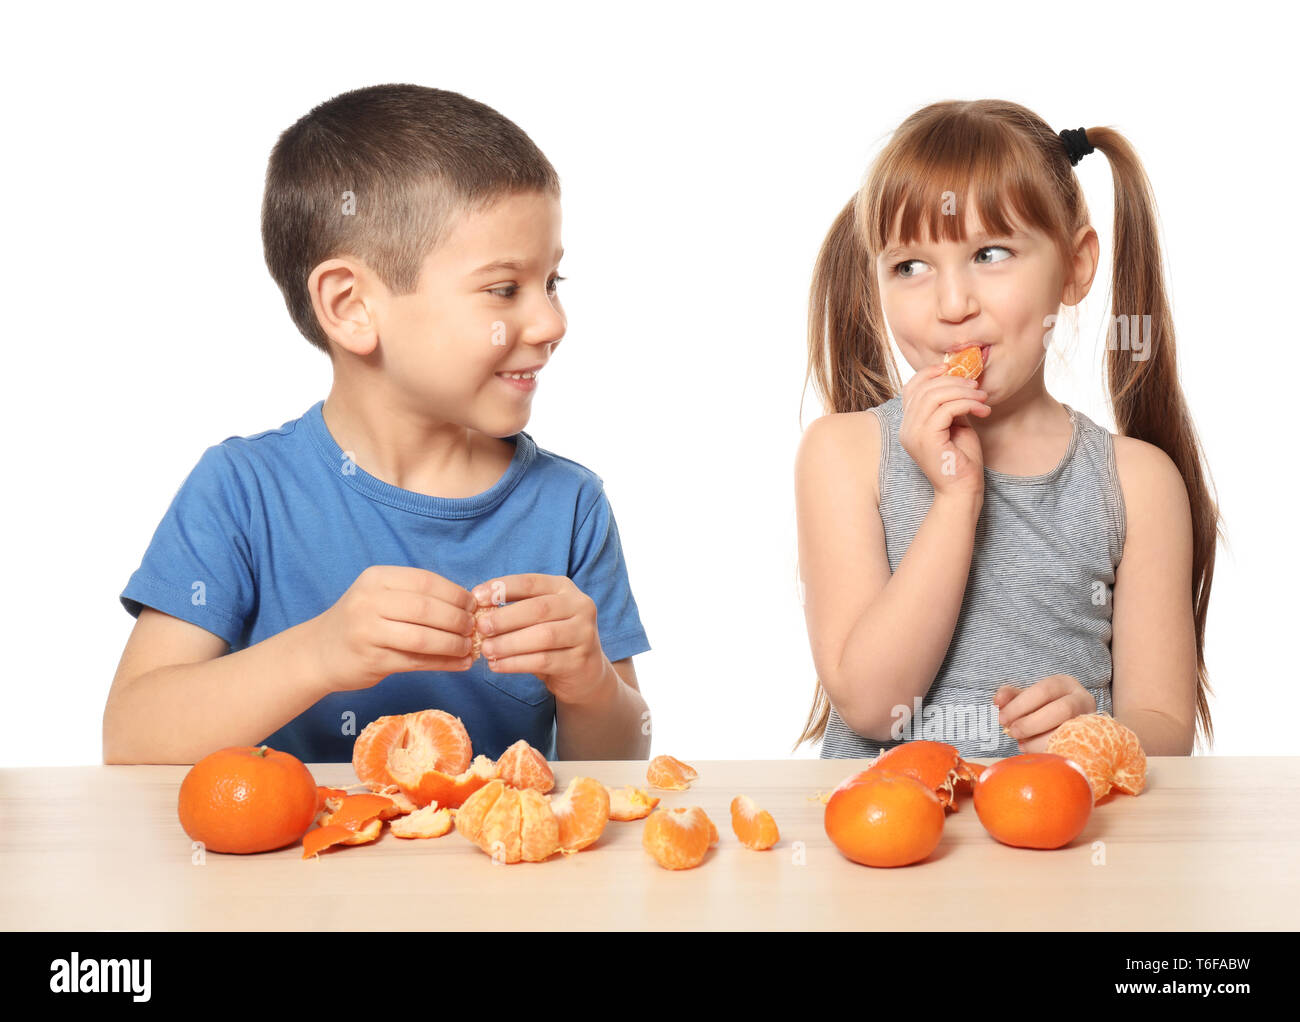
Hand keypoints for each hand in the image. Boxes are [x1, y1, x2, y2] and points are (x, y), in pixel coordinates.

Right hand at [307, 565, 476, 692]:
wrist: (318, 652)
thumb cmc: (360, 621)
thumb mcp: (380, 596)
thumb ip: (416, 596)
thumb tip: (468, 604)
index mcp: (377, 579)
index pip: (426, 581)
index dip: (455, 594)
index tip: (472, 605)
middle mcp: (369, 602)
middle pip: (427, 609)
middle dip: (458, 619)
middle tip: (473, 628)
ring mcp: (369, 632)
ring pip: (423, 638)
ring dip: (453, 644)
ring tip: (469, 647)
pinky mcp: (372, 660)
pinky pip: (416, 662)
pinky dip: (444, 663)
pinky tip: (460, 664)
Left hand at [471, 574, 608, 705]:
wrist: (585, 671)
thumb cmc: (552, 639)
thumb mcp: (538, 617)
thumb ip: (516, 609)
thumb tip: (478, 609)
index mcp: (564, 588)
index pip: (531, 582)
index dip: (502, 588)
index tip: (476, 597)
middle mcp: (579, 607)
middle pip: (538, 609)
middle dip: (505, 618)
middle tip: (480, 627)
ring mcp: (584, 634)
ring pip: (542, 636)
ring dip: (509, 643)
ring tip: (486, 650)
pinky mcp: (580, 660)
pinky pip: (543, 661)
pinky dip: (516, 663)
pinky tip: (497, 665)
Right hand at [898, 362, 990, 500]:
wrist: (963, 491)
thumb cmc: (962, 461)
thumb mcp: (955, 425)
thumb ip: (950, 405)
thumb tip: (959, 382)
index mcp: (909, 425)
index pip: (910, 388)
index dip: (929, 373)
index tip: (953, 368)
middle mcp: (906, 429)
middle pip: (924, 389)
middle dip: (954, 381)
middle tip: (977, 386)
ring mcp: (913, 434)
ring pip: (934, 396)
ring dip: (962, 391)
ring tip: (982, 398)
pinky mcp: (927, 439)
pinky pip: (946, 409)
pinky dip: (967, 404)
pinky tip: (981, 410)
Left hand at [993, 676, 1097, 751]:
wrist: (1071, 725)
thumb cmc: (1043, 708)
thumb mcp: (1027, 699)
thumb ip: (1011, 697)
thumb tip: (998, 701)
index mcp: (1065, 684)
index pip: (1044, 690)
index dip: (1020, 705)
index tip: (1001, 718)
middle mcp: (1083, 700)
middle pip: (1061, 710)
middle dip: (1031, 723)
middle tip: (1011, 732)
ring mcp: (1090, 722)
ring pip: (1068, 732)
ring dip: (1038, 741)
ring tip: (1022, 743)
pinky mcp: (1091, 742)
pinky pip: (1070, 749)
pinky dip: (1047, 751)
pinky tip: (1032, 750)